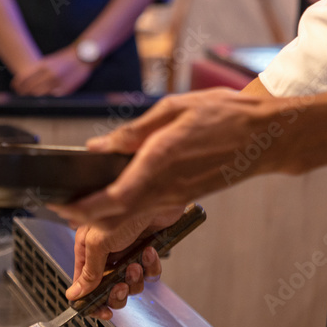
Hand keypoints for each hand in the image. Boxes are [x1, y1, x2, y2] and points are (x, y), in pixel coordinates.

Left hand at [11, 47, 95, 96]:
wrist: (83, 57)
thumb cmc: (65, 59)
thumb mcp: (49, 60)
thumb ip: (37, 69)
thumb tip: (24, 78)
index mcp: (44, 65)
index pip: (24, 78)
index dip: (17, 85)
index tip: (15, 87)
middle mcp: (50, 74)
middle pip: (30, 89)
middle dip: (23, 93)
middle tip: (21, 95)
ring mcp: (58, 83)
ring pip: (39, 95)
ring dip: (34, 98)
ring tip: (31, 98)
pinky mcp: (66, 90)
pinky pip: (52, 98)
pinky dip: (47, 99)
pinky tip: (44, 98)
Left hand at [48, 88, 287, 228]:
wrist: (268, 137)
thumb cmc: (225, 116)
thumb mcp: (175, 109)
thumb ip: (134, 131)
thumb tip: (97, 146)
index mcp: (161, 159)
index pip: (115, 196)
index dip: (84, 208)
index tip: (61, 205)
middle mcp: (166, 186)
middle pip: (115, 216)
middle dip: (83, 218)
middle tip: (59, 208)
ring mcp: (175, 197)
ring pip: (128, 218)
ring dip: (100, 217)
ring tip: (76, 205)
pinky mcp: (181, 199)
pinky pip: (145, 211)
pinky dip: (122, 211)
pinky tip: (108, 201)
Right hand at [64, 207, 183, 318]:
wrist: (155, 195)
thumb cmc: (122, 210)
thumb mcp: (98, 243)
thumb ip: (88, 272)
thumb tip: (74, 293)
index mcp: (88, 251)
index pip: (84, 284)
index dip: (92, 300)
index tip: (102, 311)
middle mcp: (106, 254)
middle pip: (108, 289)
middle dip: (117, 291)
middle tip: (121, 286)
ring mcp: (127, 253)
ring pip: (131, 283)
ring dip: (136, 277)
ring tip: (137, 263)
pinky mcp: (147, 251)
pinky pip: (149, 272)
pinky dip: (151, 266)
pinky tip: (150, 252)